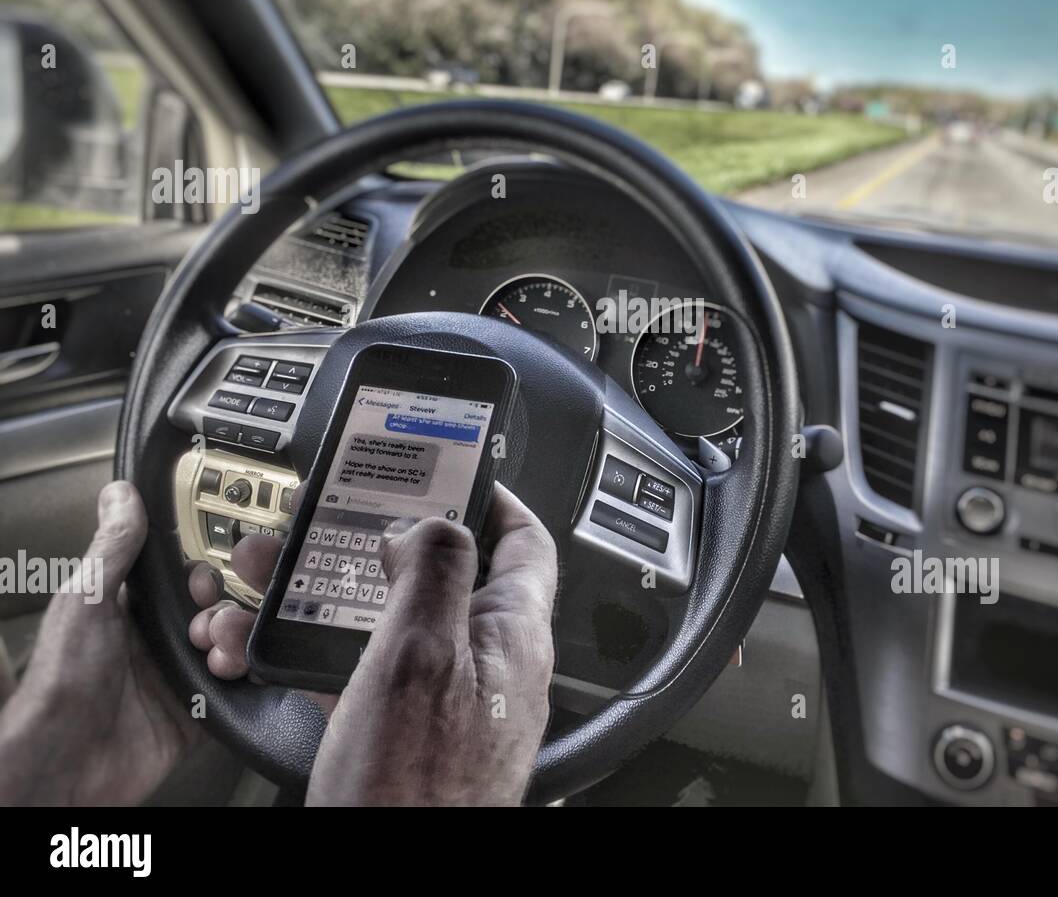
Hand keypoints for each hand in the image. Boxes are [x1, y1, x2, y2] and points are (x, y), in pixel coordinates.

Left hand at [0, 480, 227, 805]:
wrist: (66, 759)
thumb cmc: (62, 681)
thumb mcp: (86, 599)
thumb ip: (112, 547)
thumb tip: (121, 495)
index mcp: (130, 612)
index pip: (182, 577)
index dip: (202, 571)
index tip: (202, 576)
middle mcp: (157, 642)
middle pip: (216, 608)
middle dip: (224, 607)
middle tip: (206, 620)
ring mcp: (179, 677)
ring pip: (233, 643)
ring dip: (235, 639)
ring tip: (214, 651)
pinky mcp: (199, 712)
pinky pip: (240, 686)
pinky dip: (245, 675)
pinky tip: (227, 673)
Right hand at [189, 484, 557, 805]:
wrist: (390, 883)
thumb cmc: (415, 791)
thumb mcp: (422, 658)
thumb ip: (435, 574)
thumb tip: (434, 523)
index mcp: (511, 635)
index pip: (525, 543)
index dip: (491, 498)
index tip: (452, 470)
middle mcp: (487, 664)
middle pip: (440, 576)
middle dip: (379, 544)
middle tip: (327, 524)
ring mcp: (446, 701)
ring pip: (390, 622)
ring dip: (330, 595)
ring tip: (270, 578)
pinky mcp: (405, 734)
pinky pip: (363, 674)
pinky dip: (317, 654)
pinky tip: (266, 646)